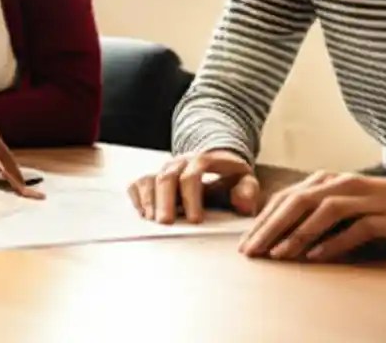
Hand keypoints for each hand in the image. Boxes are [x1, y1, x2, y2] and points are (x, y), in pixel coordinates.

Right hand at [126, 150, 259, 222]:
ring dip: (149, 200)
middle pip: (166, 177)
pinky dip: (137, 197)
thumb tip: (240, 202)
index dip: (192, 198)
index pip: (192, 175)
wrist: (216, 164)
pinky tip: (143, 214)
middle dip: (165, 202)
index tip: (195, 221)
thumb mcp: (245, 181)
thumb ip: (248, 191)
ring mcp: (165, 169)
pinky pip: (137, 183)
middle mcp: (180, 162)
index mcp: (203, 160)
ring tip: (151, 221)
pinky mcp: (153, 177)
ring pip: (149, 179)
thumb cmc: (230, 178)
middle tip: (165, 224)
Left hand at [239, 172, 385, 261]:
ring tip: (278, 254)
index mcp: (325, 181)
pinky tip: (317, 256)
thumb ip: (312, 214)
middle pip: (298, 202)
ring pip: (324, 211)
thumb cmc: (376, 207)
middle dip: (271, 228)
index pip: (285, 198)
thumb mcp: (340, 206)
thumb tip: (274, 235)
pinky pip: (357, 228)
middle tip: (252, 251)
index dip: (262, 221)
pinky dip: (335, 241)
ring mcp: (365, 198)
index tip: (244, 244)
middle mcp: (341, 184)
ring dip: (299, 234)